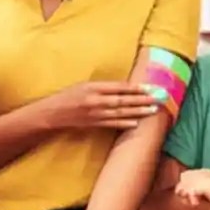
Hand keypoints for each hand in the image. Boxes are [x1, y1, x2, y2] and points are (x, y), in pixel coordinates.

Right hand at [39, 81, 161, 130]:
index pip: (118, 87)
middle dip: (141, 99)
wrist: (53, 113)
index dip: (135, 87)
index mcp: (94, 87)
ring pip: (120, 112)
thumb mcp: (84, 85)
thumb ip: (103, 87)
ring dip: (138, 111)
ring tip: (152, 110)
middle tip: (156, 99)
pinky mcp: (94, 124)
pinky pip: (112, 124)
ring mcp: (95, 113)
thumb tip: (125, 87)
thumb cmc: (69, 96)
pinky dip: (125, 123)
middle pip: (123, 99)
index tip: (148, 87)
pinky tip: (136, 123)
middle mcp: (96, 100)